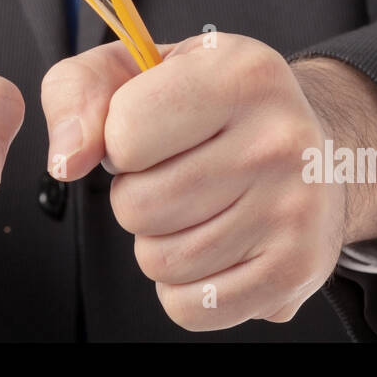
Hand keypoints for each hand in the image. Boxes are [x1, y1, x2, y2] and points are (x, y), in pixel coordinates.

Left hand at [39, 33, 376, 330]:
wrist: (310, 145)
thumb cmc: (206, 105)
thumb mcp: (135, 68)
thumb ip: (77, 94)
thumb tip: (67, 161)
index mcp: (240, 72)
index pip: (124, 136)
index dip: (118, 141)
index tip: (150, 132)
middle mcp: (280, 138)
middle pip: (137, 206)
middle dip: (136, 195)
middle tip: (176, 173)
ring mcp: (295, 208)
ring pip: (159, 261)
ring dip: (159, 241)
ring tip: (198, 206)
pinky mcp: (297, 270)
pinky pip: (191, 309)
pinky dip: (186, 288)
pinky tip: (216, 247)